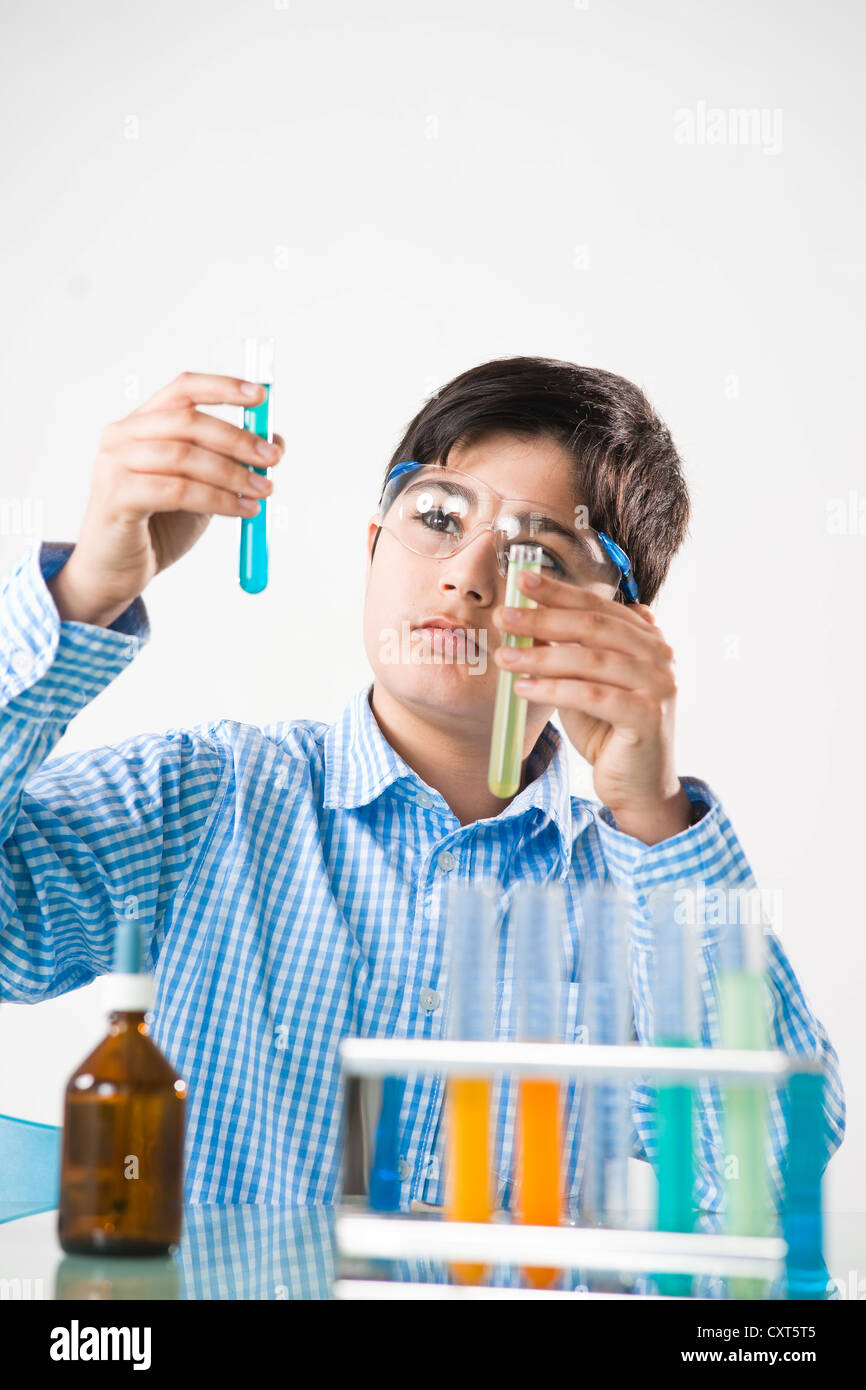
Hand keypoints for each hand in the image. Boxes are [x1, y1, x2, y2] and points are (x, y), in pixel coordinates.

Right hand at [47, 371, 285, 627]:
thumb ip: (229, 462)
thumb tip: (275, 441)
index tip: (261, 397)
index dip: (224, 388)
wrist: (117, 572)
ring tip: (262, 491)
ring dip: (232, 473)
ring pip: (184, 456)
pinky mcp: (117, 497)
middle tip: (272, 459)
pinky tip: (242, 510)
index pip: (183, 389)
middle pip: (188, 421)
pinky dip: (218, 499)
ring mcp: (114, 464)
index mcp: (142, 424)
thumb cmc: (157, 527)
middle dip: (237, 438)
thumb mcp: (202, 488)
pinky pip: (177, 491)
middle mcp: (122, 436)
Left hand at [493, 570, 691, 843]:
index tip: (521, 579)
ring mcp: (658, 685)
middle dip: (543, 618)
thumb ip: (566, 652)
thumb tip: (523, 618)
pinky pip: (593, 695)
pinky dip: (554, 690)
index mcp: (647, 639)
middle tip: (504, 616)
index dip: (559, 591)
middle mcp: (659, 656)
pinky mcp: (648, 716)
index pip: (598, 605)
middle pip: (593, 626)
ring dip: (541, 656)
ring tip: (504, 657)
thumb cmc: (607, 730)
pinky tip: (522, 688)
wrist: (637, 785)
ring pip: (590, 659)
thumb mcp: (582, 683)